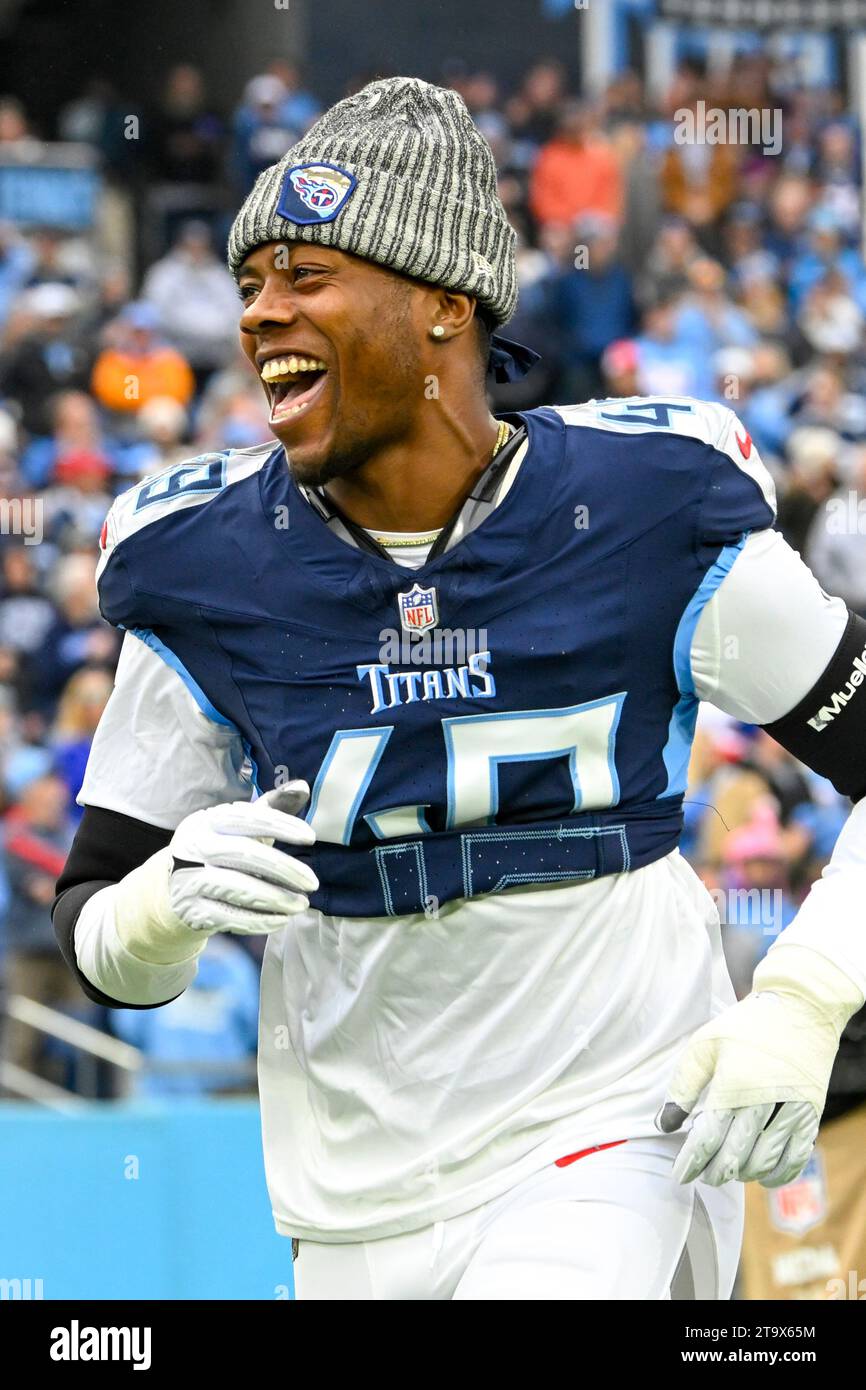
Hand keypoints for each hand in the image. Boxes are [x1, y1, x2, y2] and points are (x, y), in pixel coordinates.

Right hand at [167, 781, 317, 935]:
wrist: (171, 892)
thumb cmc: (217, 854)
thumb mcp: (238, 830)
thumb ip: (270, 809)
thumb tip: (303, 787)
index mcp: (206, 820)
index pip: (246, 818)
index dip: (280, 825)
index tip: (310, 837)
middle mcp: (194, 846)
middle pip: (243, 853)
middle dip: (283, 868)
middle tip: (312, 882)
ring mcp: (189, 879)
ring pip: (237, 888)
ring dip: (275, 898)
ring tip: (301, 904)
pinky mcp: (191, 909)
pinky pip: (230, 916)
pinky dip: (259, 920)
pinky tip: (281, 919)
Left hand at [656, 982, 838, 1187]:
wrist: (800, 1009)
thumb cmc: (746, 1026)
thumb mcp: (705, 1044)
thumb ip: (683, 1085)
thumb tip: (665, 1125)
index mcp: (733, 1083)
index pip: (708, 1138)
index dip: (691, 1162)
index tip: (679, 1175)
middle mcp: (764, 1101)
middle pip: (734, 1156)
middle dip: (713, 1173)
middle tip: (703, 1175)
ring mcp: (792, 1111)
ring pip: (763, 1163)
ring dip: (742, 1174)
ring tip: (728, 1169)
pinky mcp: (811, 1115)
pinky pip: (796, 1160)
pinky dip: (778, 1176)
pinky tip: (763, 1176)